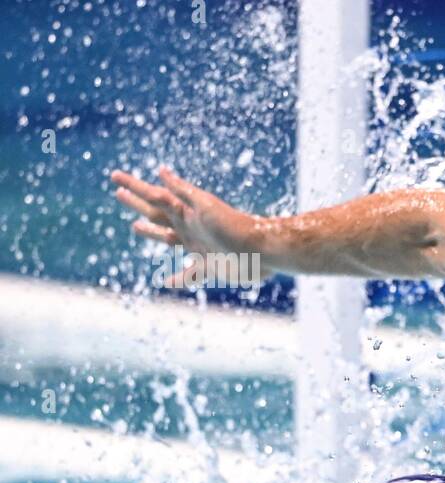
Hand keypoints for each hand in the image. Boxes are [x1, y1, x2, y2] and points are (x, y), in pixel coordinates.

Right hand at [110, 166, 270, 286]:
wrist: (263, 251)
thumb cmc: (236, 226)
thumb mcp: (205, 206)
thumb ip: (183, 191)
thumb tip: (161, 172)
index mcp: (186, 213)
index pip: (154, 197)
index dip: (134, 187)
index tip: (114, 177)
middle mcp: (189, 228)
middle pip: (156, 214)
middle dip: (137, 204)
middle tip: (118, 193)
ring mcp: (198, 247)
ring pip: (168, 239)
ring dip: (151, 233)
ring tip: (136, 227)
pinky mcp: (209, 267)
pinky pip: (189, 274)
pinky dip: (178, 278)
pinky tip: (167, 282)